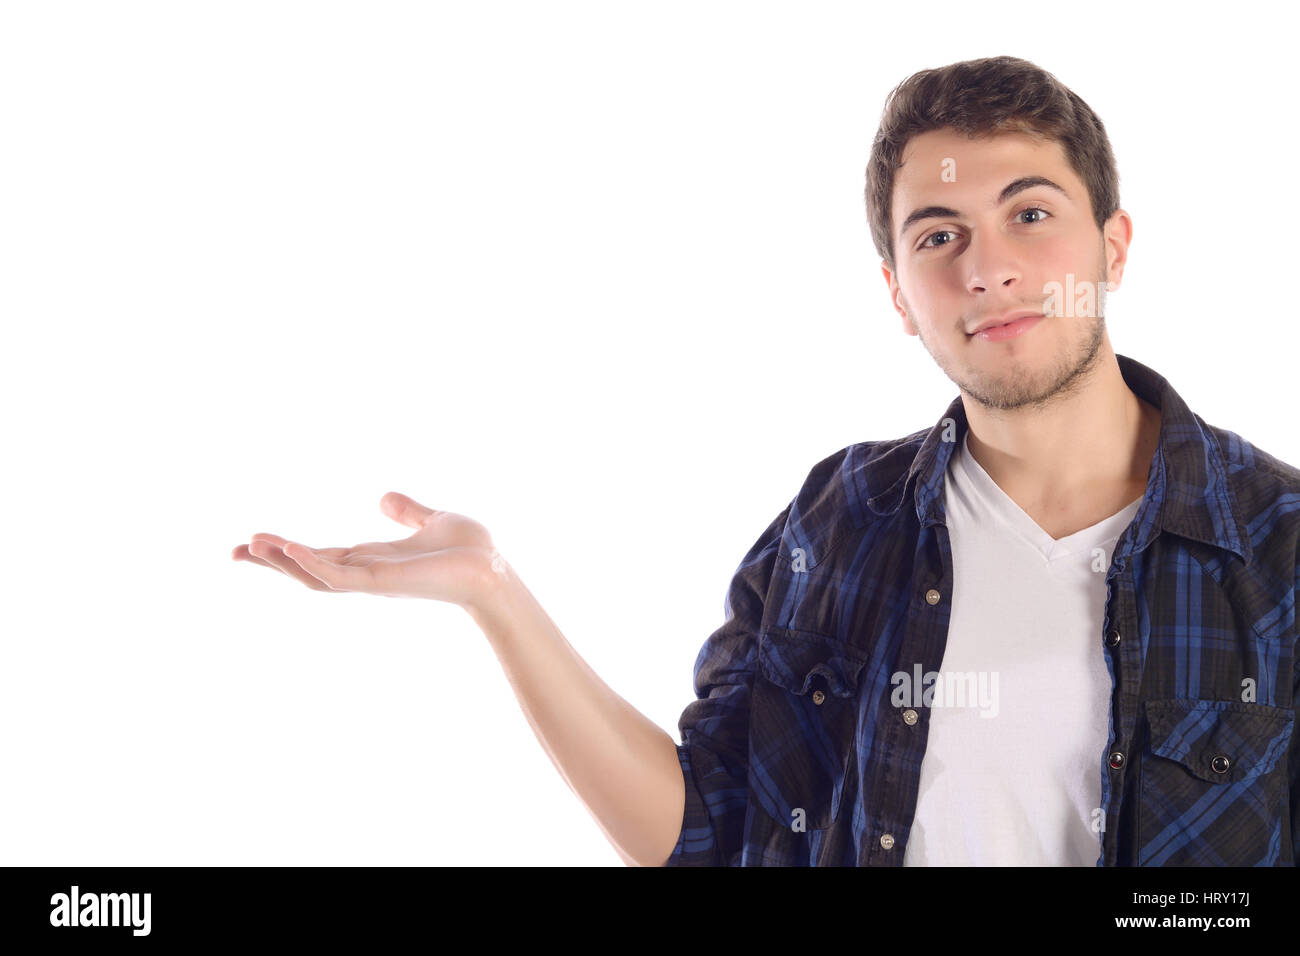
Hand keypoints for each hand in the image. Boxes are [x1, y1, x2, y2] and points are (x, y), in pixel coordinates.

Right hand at [231, 491, 503, 607]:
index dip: (285, 551)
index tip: (250, 543)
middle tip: (232, 552)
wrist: (496, 570)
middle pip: (306, 570)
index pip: (318, 556)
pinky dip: (314, 564)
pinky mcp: (383, 583)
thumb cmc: (471, 552)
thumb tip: (383, 497)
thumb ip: (406, 511)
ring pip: (314, 576)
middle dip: (270, 562)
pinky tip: (291, 549)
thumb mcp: (431, 520)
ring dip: (282, 562)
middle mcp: (366, 572)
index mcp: (372, 558)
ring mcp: (371, 580)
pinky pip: (340, 576)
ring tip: (249, 546)